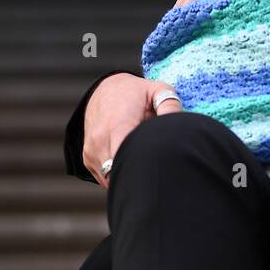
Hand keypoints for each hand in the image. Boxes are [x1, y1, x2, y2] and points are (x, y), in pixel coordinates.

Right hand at [82, 73, 182, 187]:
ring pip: (111, 178)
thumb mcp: (157, 91)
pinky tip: (130, 162)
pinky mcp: (88, 159)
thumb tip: (181, 123)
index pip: (125, 157)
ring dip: (127, 174)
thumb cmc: (135, 93)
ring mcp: (92, 151)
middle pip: (119, 172)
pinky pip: (104, 177)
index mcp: (118, 125)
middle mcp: (101, 140)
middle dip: (138, 174)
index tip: (157, 168)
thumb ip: (170, 105)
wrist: (105, 90)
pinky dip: (118, 174)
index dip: (142, 168)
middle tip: (155, 168)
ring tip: (142, 161)